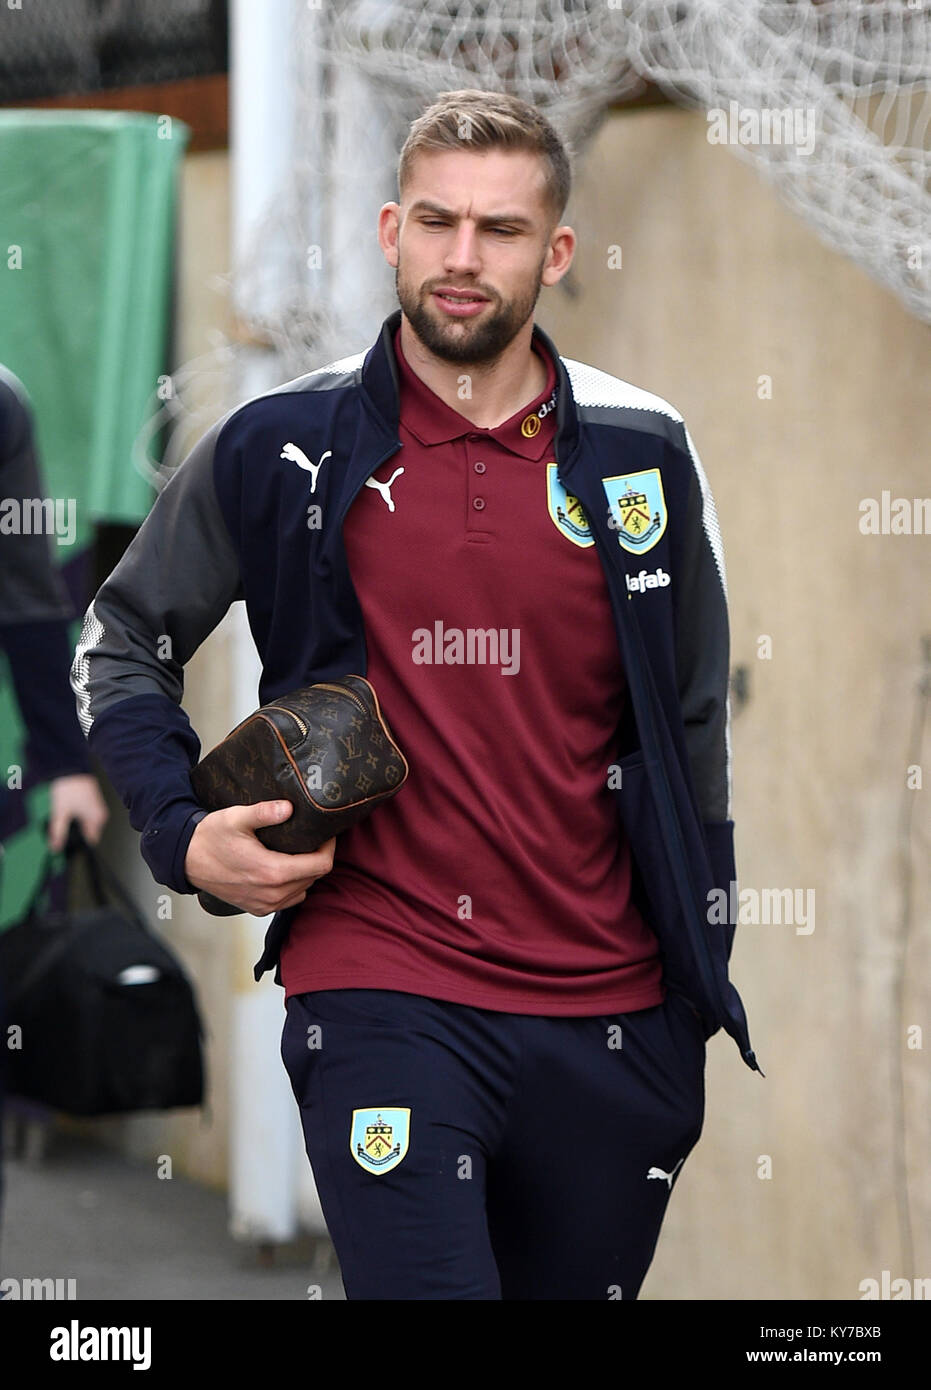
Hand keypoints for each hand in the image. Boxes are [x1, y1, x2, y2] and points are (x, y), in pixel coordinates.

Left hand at [48, 774, 108, 851]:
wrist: (71, 769)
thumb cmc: (69, 789)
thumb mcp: (60, 813)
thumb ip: (58, 833)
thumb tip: (56, 847)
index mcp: (97, 820)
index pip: (91, 841)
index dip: (79, 845)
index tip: (68, 844)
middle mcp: (101, 815)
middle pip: (89, 833)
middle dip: (76, 834)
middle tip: (62, 829)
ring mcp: (98, 808)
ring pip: (87, 824)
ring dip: (76, 825)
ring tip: (65, 817)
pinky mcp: (94, 803)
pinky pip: (87, 816)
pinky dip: (78, 817)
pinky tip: (69, 811)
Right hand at [184, 800, 335, 914]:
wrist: (186, 859)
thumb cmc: (211, 837)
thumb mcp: (236, 818)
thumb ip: (264, 813)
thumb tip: (289, 808)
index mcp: (272, 872)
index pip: (321, 865)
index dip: (329, 848)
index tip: (326, 833)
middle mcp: (272, 893)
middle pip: (314, 877)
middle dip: (318, 857)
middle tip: (314, 838)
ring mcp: (265, 904)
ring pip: (304, 890)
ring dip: (306, 873)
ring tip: (300, 852)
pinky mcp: (258, 908)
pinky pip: (288, 900)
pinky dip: (293, 885)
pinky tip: (284, 868)